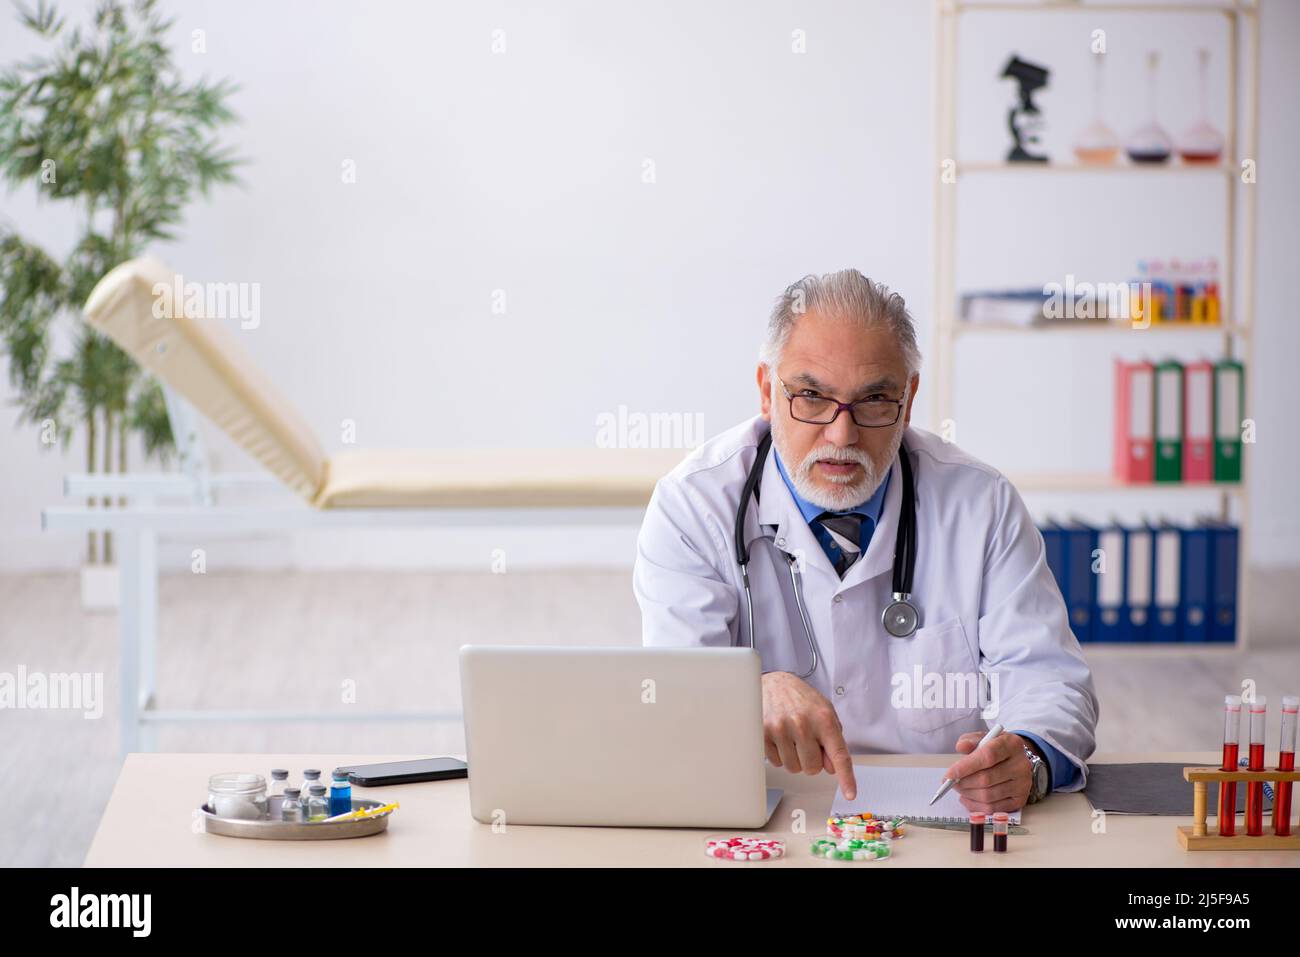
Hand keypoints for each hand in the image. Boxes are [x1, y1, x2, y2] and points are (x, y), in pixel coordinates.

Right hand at [761, 671, 855, 799]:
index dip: (846, 777)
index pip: (838, 755)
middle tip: (807, 743)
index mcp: (823, 719)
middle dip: (811, 760)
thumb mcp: (825, 713)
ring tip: (792, 737)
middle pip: (812, 768)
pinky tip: (780, 737)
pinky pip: (777, 762)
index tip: (850, 794)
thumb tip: (832, 767)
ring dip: (795, 758)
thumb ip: (833, 740)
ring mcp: (781, 729)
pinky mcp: (763, 733)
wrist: (774, 682)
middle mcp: (802, 724)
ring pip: (793, 768)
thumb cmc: (801, 698)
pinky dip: (780, 755)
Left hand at [943, 731, 1033, 812]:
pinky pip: (993, 808)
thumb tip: (961, 747)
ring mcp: (1023, 785)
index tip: (949, 774)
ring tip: (959, 788)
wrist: (1016, 759)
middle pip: (986, 779)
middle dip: (963, 783)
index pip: (988, 756)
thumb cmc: (996, 748)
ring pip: (988, 796)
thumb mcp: (983, 738)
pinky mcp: (1020, 800)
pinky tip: (967, 798)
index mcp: (1012, 744)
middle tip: (951, 782)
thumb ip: (970, 740)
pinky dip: (975, 806)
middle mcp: (1021, 765)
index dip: (966, 767)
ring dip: (968, 794)